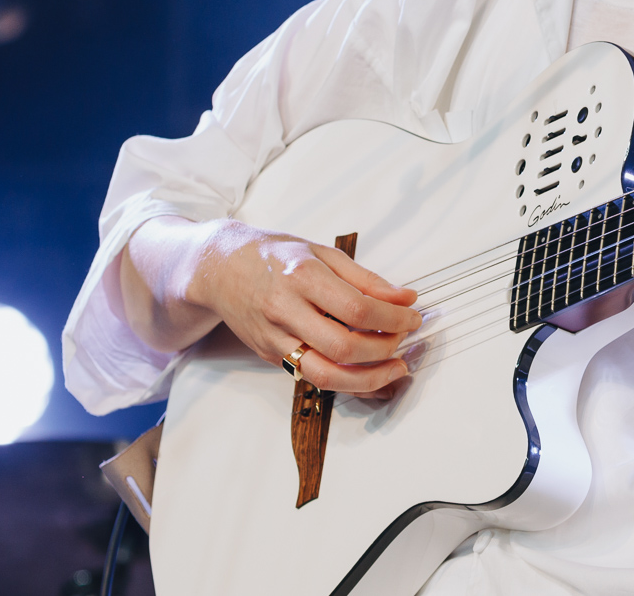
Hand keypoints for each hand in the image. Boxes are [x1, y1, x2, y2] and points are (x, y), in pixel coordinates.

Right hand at [123, 217, 422, 398]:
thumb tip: (405, 298)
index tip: (414, 318)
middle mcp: (286, 310)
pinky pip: (313, 377)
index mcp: (303, 276)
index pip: (358, 308)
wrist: (219, 268)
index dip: (394, 318)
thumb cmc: (273, 255)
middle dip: (384, 350)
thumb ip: (366, 278)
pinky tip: (367, 374)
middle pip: (343, 346)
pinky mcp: (270, 356)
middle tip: (405, 343)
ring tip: (394, 370)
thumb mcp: (322, 253)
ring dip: (367, 380)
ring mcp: (275, 338)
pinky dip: (346, 381)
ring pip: (325, 375)